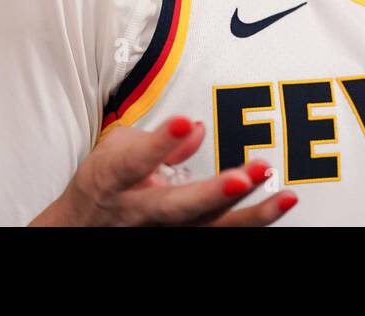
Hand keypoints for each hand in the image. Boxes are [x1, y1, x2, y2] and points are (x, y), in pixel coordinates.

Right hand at [29, 114, 297, 225]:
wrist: (79, 228)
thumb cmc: (104, 182)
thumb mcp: (116, 150)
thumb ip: (157, 139)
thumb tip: (196, 129)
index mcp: (115, 180)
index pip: (135, 161)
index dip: (160, 143)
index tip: (184, 123)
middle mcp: (140, 212)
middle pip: (180, 207)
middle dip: (214, 193)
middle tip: (245, 177)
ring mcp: (162, 233)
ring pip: (210, 229)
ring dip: (251, 214)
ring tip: (285, 195)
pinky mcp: (180, 241)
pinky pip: (220, 235)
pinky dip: (249, 224)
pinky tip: (278, 207)